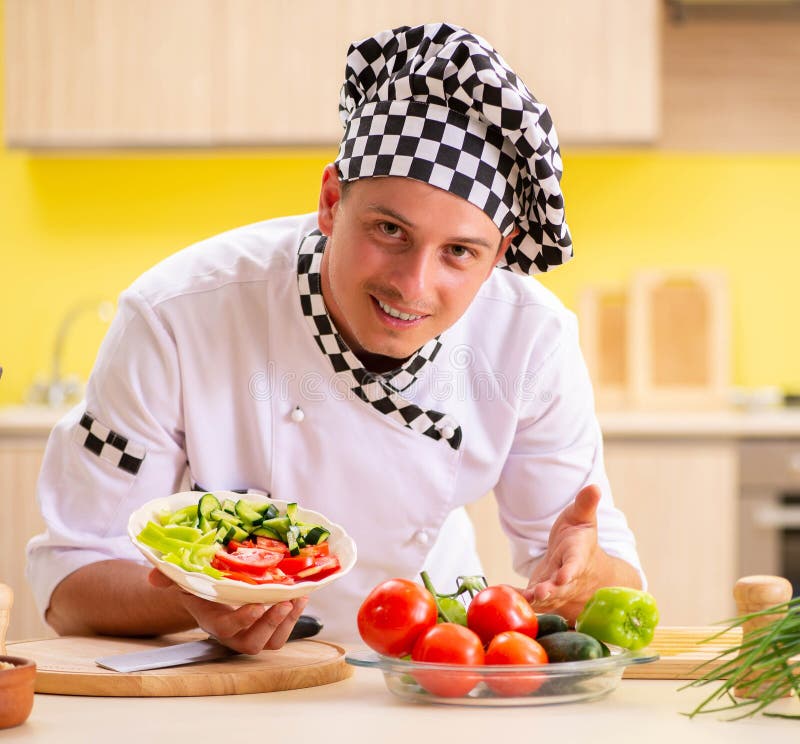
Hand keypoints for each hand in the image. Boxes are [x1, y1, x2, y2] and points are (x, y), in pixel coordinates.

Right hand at [148, 569, 307, 653]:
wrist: (211, 592)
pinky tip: (302, 595)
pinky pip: (284, 630)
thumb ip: (169, 577)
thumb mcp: (183, 579)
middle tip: (284, 602)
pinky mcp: (269, 626)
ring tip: (297, 598)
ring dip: (288, 621)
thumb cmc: (199, 586)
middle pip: (254, 642)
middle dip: (271, 624)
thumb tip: (154, 576)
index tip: (256, 605)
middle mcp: (235, 633)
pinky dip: (295, 614)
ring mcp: (253, 632)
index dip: (243, 620)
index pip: (227, 629)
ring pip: (273, 641)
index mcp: (213, 621)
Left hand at [520, 484, 602, 621]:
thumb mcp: (582, 519)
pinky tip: (503, 593)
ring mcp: (556, 590)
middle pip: (561, 587)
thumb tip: (595, 486)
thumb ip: (585, 504)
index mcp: (579, 557)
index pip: (576, 564)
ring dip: (535, 601)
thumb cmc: (580, 539)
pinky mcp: (543, 596)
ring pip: (547, 599)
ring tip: (524, 600)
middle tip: (540, 593)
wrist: (583, 567)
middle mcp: (569, 578)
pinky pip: (531, 600)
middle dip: (550, 591)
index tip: (565, 576)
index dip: (570, 571)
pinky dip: (518, 598)